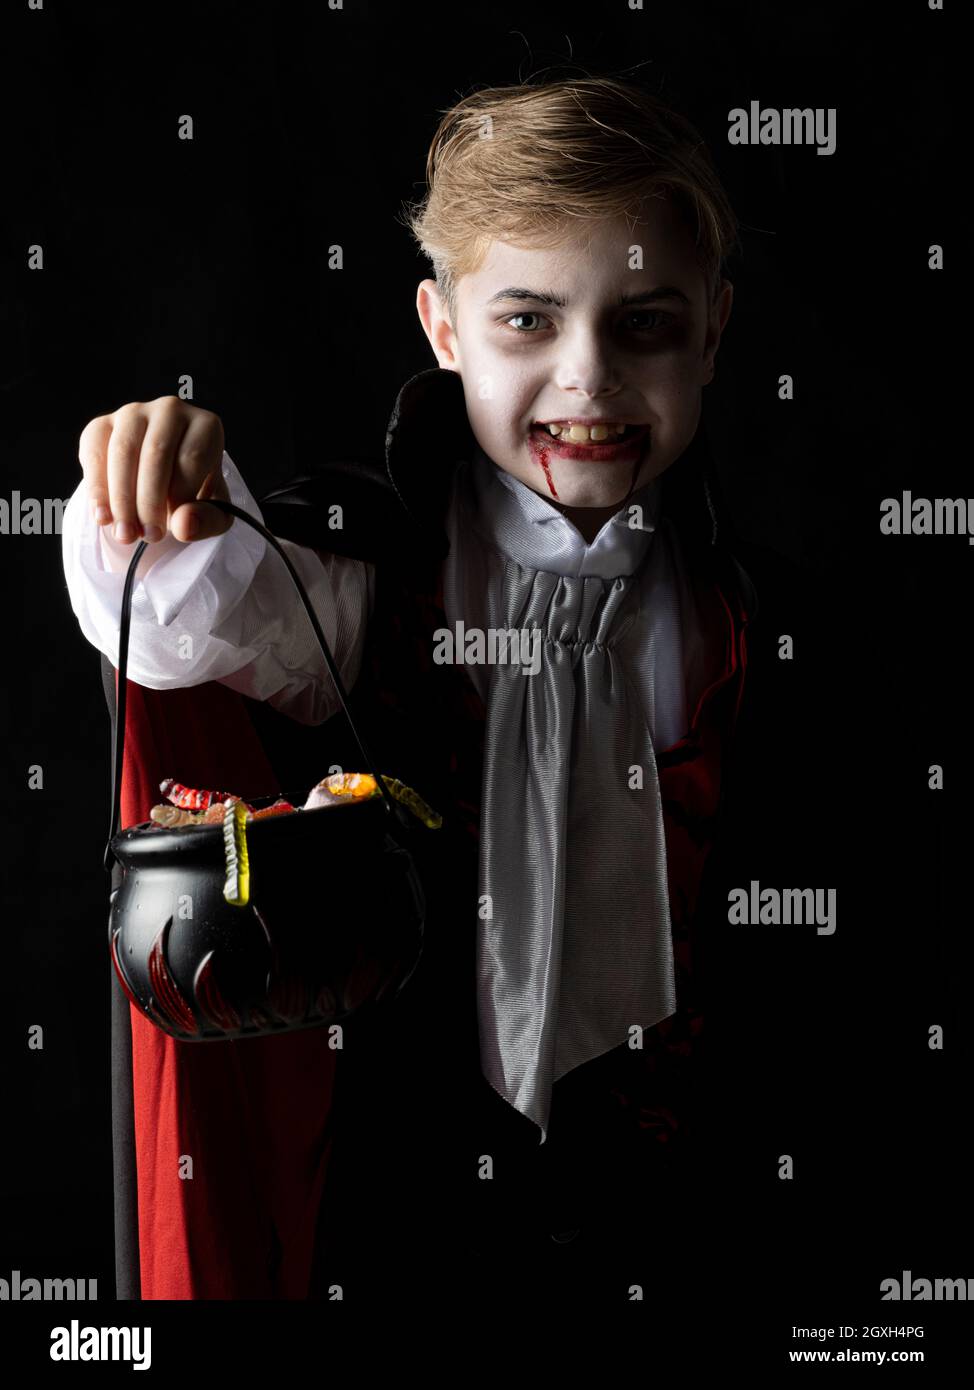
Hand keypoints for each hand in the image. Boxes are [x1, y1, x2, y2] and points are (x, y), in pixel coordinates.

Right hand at [79, 397, 232, 543]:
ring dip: (122, 499)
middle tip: (147, 537)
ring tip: (125, 534)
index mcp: (205, 426)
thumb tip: (184, 525)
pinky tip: (103, 517)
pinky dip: (97, 488)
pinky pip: (94, 452)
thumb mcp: (213, 512)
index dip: (181, 496)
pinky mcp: (102, 425)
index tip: (174, 528)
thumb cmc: (194, 493)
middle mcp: (170, 410)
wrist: (163, 483)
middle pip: (155, 454)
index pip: (191, 457)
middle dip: (148, 501)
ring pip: (123, 452)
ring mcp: (133, 413)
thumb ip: (207, 519)